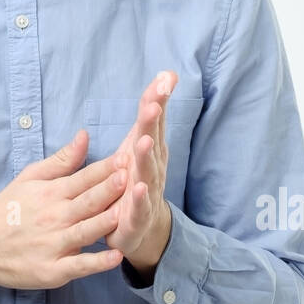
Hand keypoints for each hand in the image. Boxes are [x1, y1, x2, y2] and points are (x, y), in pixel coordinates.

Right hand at [0, 130, 127, 288]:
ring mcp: (54, 245)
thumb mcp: (30, 178)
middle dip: (108, 189)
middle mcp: (54, 217)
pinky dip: (97, 263)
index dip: (106, 168)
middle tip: (130, 176)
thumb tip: (84, 135)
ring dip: (105, 222)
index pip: (83, 177)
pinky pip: (79, 266)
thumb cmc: (8, 208)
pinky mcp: (52, 270)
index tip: (126, 157)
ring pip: (85, 231)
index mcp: (51, 193)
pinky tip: (116, 257)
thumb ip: (61, 160)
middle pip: (87, 202)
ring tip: (124, 213)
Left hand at [104, 71, 177, 278]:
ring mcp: (147, 192)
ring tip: (144, 141)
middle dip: (153, 122)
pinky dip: (140, 198)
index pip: (153, 119)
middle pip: (153, 141)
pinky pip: (139, 206)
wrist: (141, 230)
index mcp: (150, 148)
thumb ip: (150, 110)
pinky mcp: (137, 217)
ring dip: (146, 157)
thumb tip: (166, 74)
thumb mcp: (139, 140)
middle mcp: (152, 167)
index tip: (165, 78)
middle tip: (154, 103)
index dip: (158, 99)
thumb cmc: (137, 178)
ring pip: (147, 172)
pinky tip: (140, 187)